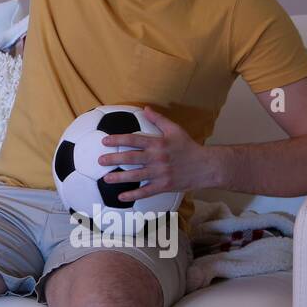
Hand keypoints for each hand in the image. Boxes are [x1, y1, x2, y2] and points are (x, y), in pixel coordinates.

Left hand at [97, 106, 223, 200]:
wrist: (206, 166)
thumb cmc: (189, 146)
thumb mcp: (175, 130)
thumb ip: (158, 120)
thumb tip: (145, 109)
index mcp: (158, 143)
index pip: (133, 139)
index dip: (117, 140)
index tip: (104, 141)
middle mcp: (157, 158)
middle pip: (131, 158)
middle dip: (113, 159)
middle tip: (100, 160)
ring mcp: (160, 173)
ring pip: (135, 176)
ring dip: (119, 177)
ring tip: (106, 178)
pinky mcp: (164, 186)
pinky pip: (145, 192)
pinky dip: (133, 195)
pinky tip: (121, 197)